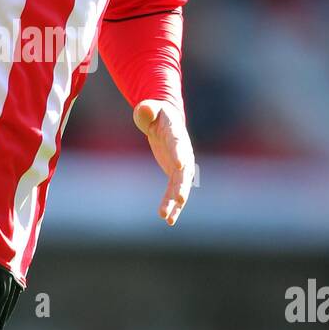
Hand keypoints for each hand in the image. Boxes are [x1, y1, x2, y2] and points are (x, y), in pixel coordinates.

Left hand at [133, 98, 195, 225]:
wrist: (166, 121)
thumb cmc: (155, 113)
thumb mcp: (149, 109)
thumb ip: (147, 110)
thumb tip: (144, 109)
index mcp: (176, 132)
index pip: (178, 143)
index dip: (179, 154)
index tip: (180, 166)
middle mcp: (183, 151)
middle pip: (184, 170)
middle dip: (182, 185)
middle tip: (180, 199)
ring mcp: (181, 164)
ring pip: (180, 186)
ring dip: (175, 202)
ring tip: (167, 217)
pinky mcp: (176, 174)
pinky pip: (175, 192)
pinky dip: (172, 205)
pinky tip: (168, 220)